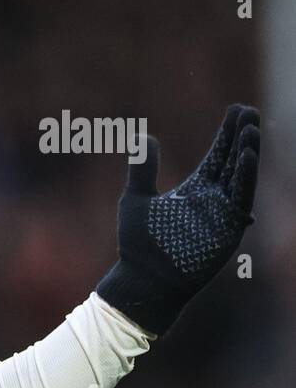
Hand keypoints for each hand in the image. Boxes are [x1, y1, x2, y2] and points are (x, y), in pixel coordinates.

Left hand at [95, 104, 259, 335]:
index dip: (227, 133)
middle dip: (241, 136)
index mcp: (195, 190)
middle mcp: (213, 199)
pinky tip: (247, 155)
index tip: (237, 109)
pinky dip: (244, 177)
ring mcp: (223, 213)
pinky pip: (240, 199)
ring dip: (247, 152)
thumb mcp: (135, 200)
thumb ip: (142, 170)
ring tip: (251, 128)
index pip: (217, 155)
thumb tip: (144, 137)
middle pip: (232, 160)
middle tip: (250, 111)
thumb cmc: (139, 245)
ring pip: (240, 176)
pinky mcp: (228, 229)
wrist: (144, 279)